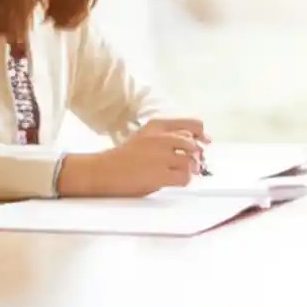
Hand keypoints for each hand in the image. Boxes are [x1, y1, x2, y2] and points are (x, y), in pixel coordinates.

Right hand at [58, 117, 208, 196]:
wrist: (103, 171)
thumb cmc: (124, 156)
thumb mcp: (146, 137)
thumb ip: (169, 137)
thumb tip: (199, 143)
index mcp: (158, 125)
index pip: (193, 124)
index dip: (201, 135)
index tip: (204, 142)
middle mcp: (161, 138)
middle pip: (194, 144)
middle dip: (197, 155)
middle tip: (193, 163)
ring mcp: (161, 156)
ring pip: (191, 161)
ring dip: (189, 169)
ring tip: (179, 173)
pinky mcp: (160, 174)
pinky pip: (184, 177)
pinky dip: (183, 180)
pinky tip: (173, 181)